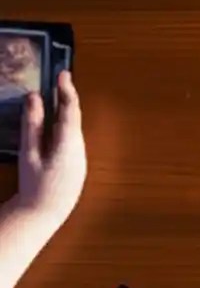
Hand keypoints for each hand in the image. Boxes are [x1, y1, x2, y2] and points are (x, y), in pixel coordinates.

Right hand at [11, 71, 85, 225]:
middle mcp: (80, 148)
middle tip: (59, 80)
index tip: (63, 73)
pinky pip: (72, 137)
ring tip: (57, 94)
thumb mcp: (29, 154)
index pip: (70, 110)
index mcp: (69, 144)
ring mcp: (81, 157)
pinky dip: (65, 125)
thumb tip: (35, 98)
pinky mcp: (78, 163)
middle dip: (67, 97)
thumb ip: (32, 125)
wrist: (45, 215)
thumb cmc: (35, 186)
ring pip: (74, 127)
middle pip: (74, 117)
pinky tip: (56, 120)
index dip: (67, 90)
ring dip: (66, 110)